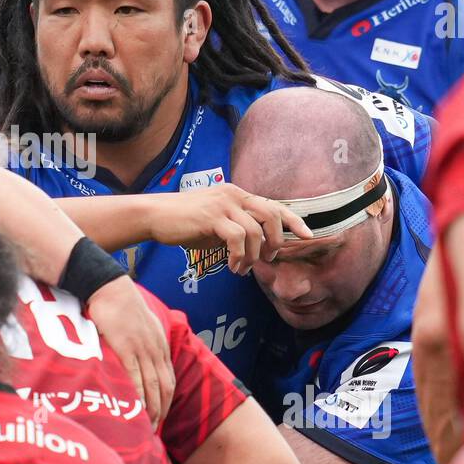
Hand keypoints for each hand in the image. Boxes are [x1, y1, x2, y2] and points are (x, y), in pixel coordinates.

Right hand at [86, 276, 173, 426]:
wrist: (110, 289)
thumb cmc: (122, 305)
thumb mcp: (144, 323)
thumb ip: (147, 341)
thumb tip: (144, 357)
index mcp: (160, 345)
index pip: (169, 380)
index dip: (167, 401)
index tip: (162, 416)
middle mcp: (155, 350)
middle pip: (164, 386)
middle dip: (162, 410)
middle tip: (156, 429)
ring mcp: (141, 349)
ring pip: (152, 385)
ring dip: (152, 408)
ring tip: (147, 426)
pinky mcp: (126, 348)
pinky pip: (135, 376)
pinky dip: (138, 395)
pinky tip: (137, 408)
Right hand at [146, 184, 312, 274]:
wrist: (154, 216)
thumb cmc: (184, 222)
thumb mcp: (215, 223)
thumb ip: (236, 229)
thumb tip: (257, 246)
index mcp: (237, 194)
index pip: (273, 205)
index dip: (293, 220)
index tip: (309, 235)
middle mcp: (234, 194)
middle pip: (271, 215)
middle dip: (276, 241)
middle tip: (268, 259)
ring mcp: (223, 204)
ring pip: (255, 232)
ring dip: (252, 256)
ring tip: (241, 269)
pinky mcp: (212, 216)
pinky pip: (237, 239)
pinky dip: (239, 256)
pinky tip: (232, 266)